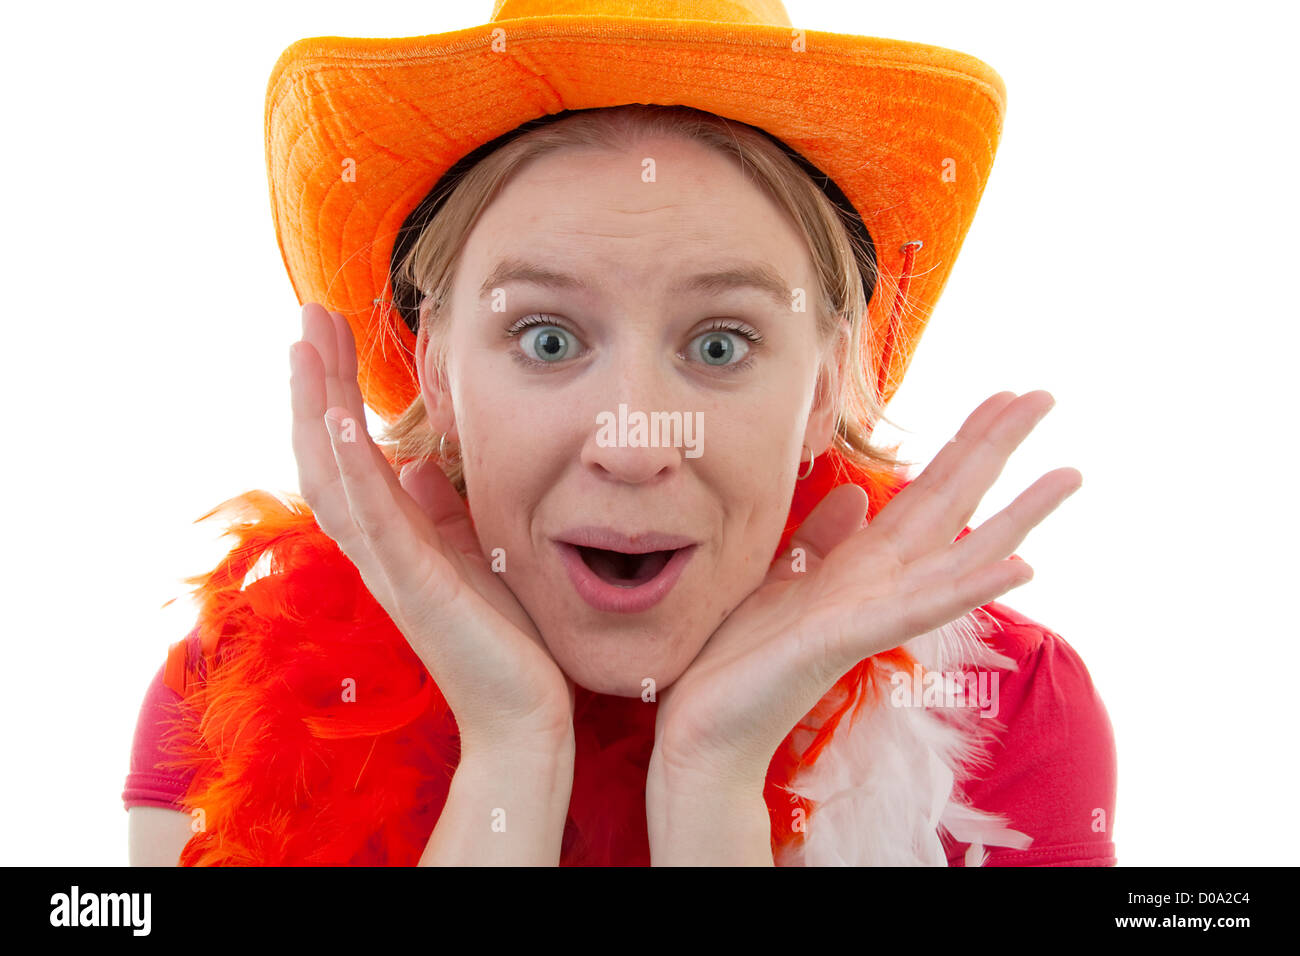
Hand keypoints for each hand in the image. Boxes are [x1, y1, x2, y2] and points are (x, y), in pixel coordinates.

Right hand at [290, 303, 574, 753]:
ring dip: (317, 408)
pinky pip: (371, 520)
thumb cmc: (501, 636)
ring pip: (334, 477)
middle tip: (309, 314)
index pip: (348, 452)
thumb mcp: (471, 554)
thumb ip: (440, 513)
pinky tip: (337, 420)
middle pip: (326, 453)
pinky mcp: (414, 587)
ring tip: (305, 345)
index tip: (330, 332)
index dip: (334, 391)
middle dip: (316, 382)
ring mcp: (389, 567)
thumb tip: (420, 467)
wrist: (524, 710)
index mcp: (394, 535)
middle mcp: (378, 547)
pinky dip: (350, 470)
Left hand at [649, 390, 1081, 788]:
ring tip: (1068, 474)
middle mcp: (881, 585)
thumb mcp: (782, 578)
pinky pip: (916, 609)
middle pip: (952, 504)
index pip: (927, 492)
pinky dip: (970, 588)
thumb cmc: (742, 658)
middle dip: (997, 449)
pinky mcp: (846, 641)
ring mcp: (873, 614)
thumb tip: (853, 495)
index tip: (1005, 395)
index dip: (964, 442)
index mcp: (864, 565)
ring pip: (959, 556)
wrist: (708, 726)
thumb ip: (822, 539)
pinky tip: (1019, 567)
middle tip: (1047, 395)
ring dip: (1016, 517)